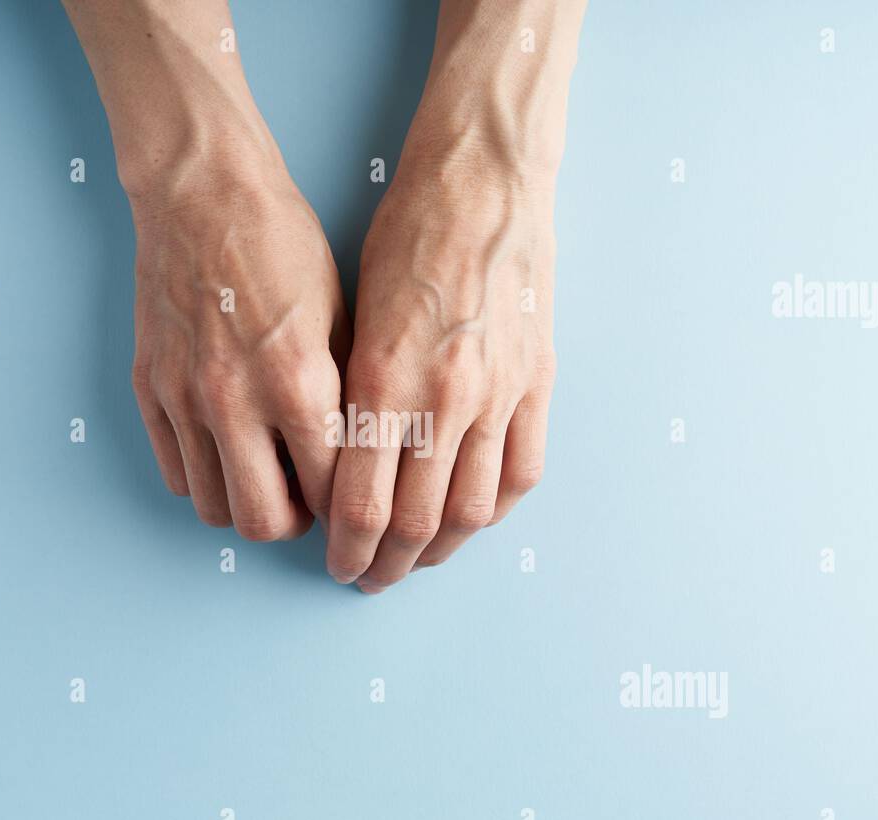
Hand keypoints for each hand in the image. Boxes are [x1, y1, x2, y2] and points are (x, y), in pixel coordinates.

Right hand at [62, 0, 348, 540]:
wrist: (203, 193)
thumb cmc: (283, 245)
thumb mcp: (344, 316)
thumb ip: (348, 397)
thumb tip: (358, 458)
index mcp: (299, 383)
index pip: (328, 491)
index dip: (346, 505)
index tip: (351, 496)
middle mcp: (237, 402)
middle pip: (264, 522)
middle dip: (296, 521)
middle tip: (308, 499)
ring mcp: (184, 399)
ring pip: (214, 509)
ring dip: (246, 504)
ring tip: (267, 477)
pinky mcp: (149, 389)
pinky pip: (176, 475)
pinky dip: (206, 478)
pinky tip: (228, 452)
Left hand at [325, 149, 555, 591]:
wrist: (484, 182)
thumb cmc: (405, 236)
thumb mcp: (352, 313)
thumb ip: (351, 397)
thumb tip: (342, 466)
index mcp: (382, 381)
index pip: (361, 503)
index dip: (347, 548)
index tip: (340, 562)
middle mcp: (442, 399)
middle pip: (414, 522)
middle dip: (386, 564)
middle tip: (370, 578)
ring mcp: (498, 394)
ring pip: (471, 510)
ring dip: (440, 549)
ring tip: (419, 559)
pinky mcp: (537, 383)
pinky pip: (523, 471)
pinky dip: (496, 508)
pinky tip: (473, 516)